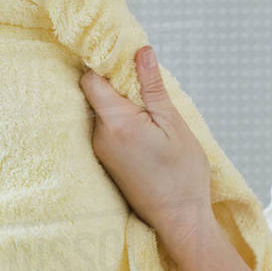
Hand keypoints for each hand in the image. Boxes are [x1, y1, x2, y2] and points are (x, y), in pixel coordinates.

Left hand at [79, 47, 213, 249]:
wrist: (179, 219)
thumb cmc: (181, 174)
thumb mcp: (173, 124)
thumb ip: (153, 87)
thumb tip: (141, 51)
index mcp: (116, 124)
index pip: (90, 79)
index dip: (104, 62)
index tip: (125, 56)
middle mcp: (100, 136)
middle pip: (95, 93)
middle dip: (117, 81)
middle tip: (144, 80)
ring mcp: (100, 150)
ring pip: (101, 110)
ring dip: (122, 102)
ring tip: (151, 109)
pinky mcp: (106, 159)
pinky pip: (106, 127)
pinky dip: (122, 119)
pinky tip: (146, 126)